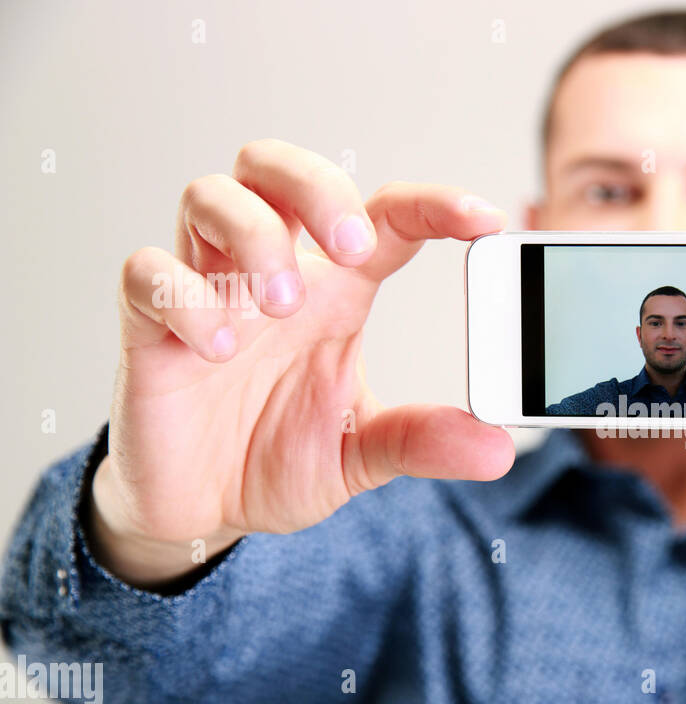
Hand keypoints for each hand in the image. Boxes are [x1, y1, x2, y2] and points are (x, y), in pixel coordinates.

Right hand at [92, 139, 514, 584]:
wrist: (203, 512)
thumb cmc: (278, 459)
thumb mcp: (362, 454)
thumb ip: (422, 442)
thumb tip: (496, 449)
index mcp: (335, 293)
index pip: (384, 218)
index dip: (433, 205)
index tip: (484, 219)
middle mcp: (269, 274)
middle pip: (277, 168)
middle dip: (317, 186)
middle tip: (353, 248)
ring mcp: (206, 293)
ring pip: (209, 196)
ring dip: (254, 233)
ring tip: (283, 302)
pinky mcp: (149, 328)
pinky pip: (147, 274)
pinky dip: (184, 297)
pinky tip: (215, 347)